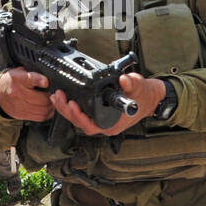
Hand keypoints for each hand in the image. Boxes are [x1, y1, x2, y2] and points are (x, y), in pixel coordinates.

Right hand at [0, 68, 55, 121]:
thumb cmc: (13, 82)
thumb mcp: (20, 72)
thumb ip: (34, 74)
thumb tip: (49, 77)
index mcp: (19, 79)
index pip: (30, 79)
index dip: (39, 80)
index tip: (46, 82)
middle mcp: (18, 93)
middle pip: (41, 99)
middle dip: (51, 97)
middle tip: (54, 94)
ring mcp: (20, 106)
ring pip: (42, 110)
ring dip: (51, 106)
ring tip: (52, 101)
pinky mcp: (22, 115)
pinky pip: (40, 117)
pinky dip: (47, 113)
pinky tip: (47, 108)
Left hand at [50, 73, 164, 137]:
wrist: (150, 98)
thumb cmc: (144, 96)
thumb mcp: (138, 86)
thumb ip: (131, 83)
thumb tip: (123, 79)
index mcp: (113, 124)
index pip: (92, 125)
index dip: (80, 117)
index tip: (73, 105)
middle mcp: (105, 126)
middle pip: (80, 123)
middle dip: (67, 111)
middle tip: (59, 97)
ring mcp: (100, 122)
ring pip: (79, 120)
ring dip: (66, 109)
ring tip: (56, 96)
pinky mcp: (97, 116)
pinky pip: (82, 115)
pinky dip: (71, 107)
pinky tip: (63, 98)